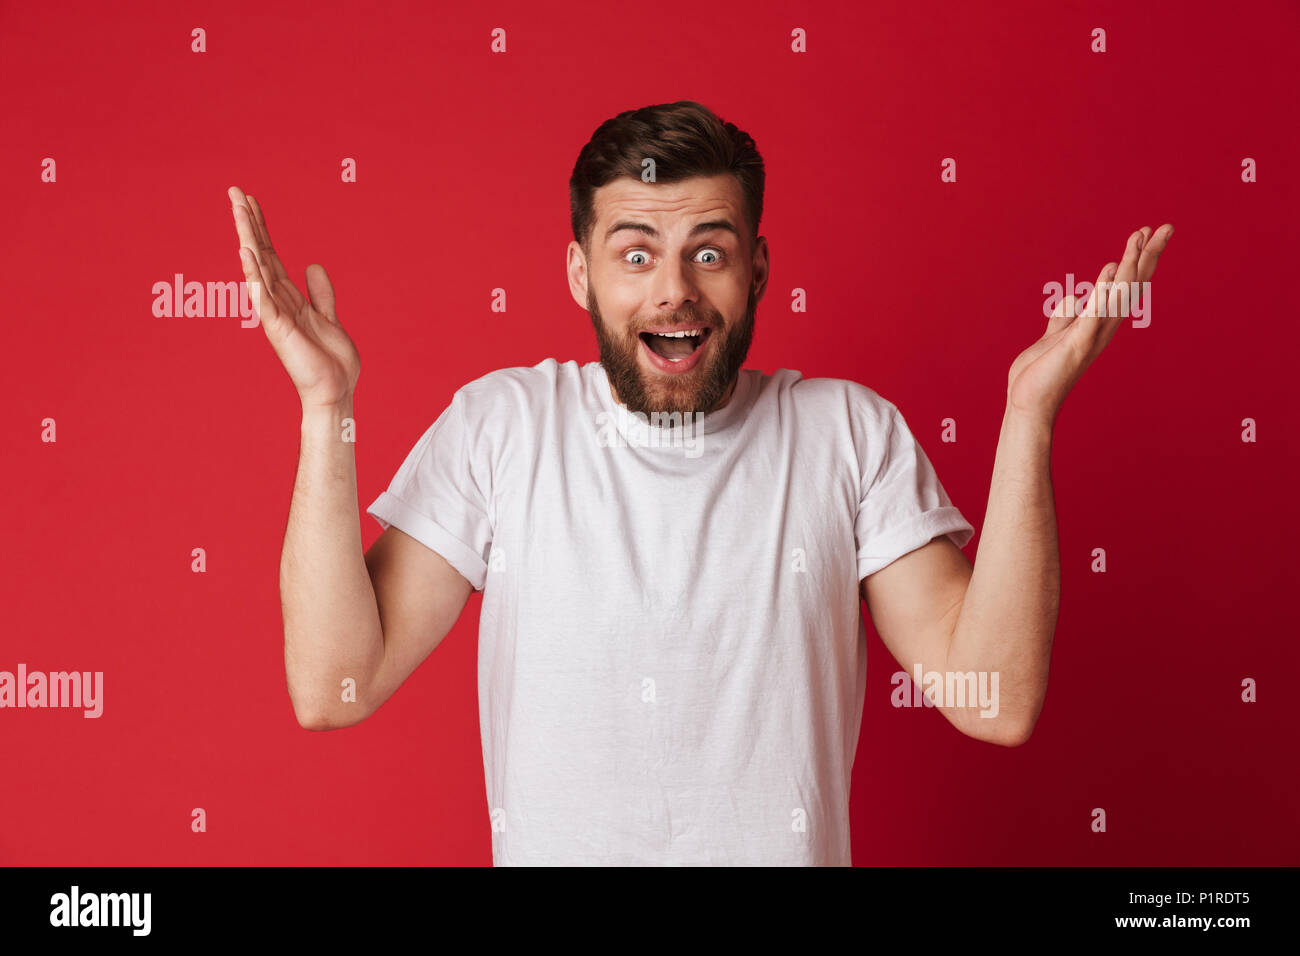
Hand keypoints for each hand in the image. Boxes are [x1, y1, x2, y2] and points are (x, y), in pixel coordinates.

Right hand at [229, 185, 360, 409]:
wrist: (335, 391)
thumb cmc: (331, 362)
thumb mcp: (328, 318)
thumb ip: (320, 293)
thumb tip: (312, 266)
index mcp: (288, 298)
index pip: (270, 255)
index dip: (261, 227)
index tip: (250, 200)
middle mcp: (277, 302)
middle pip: (259, 253)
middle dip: (248, 222)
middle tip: (234, 191)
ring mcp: (275, 314)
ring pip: (257, 268)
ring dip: (248, 238)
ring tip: (237, 210)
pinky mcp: (278, 329)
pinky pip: (263, 297)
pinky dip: (253, 276)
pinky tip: (246, 253)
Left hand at [1007, 223, 1173, 424]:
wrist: (1029, 403)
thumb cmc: (1041, 374)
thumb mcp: (1054, 336)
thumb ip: (1065, 317)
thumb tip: (1073, 297)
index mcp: (1098, 324)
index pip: (1125, 287)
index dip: (1137, 260)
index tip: (1146, 233)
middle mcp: (1102, 328)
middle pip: (1132, 286)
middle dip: (1147, 256)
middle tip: (1164, 226)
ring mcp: (1091, 336)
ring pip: (1118, 296)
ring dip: (1129, 266)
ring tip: (1139, 238)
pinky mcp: (1076, 344)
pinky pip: (1093, 314)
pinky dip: (1103, 292)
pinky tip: (1111, 269)